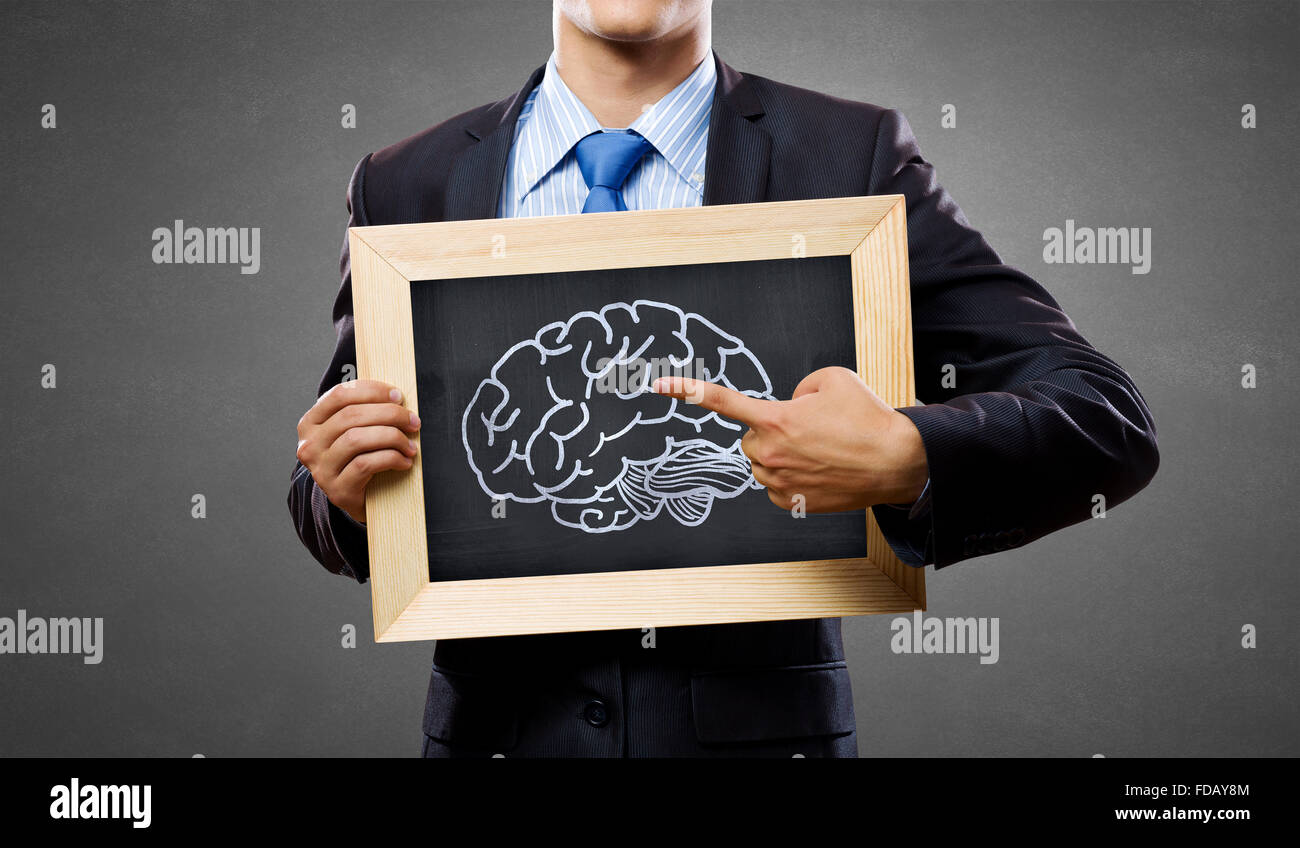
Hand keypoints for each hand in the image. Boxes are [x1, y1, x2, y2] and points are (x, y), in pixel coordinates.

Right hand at [295, 379, 420, 523]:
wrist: (356, 499)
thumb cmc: (358, 458)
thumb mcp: (352, 431)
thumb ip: (364, 411)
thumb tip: (395, 397)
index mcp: (311, 423)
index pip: (340, 395)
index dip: (372, 391)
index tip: (398, 396)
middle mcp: (310, 445)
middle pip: (351, 416)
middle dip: (389, 414)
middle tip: (412, 421)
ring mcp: (321, 469)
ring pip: (356, 439)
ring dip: (392, 437)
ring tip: (410, 445)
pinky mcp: (337, 489)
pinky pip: (365, 465)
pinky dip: (391, 459)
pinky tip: (404, 461)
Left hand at [653, 367, 927, 512]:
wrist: (897, 462)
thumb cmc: (867, 418)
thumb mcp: (832, 379)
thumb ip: (797, 386)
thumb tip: (787, 404)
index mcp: (776, 418)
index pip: (722, 401)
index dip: (688, 391)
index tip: (660, 386)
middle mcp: (770, 452)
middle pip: (749, 436)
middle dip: (771, 430)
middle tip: (809, 429)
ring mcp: (778, 481)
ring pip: (762, 461)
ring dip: (781, 453)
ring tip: (821, 450)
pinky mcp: (789, 502)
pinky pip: (774, 484)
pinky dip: (790, 476)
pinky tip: (819, 470)